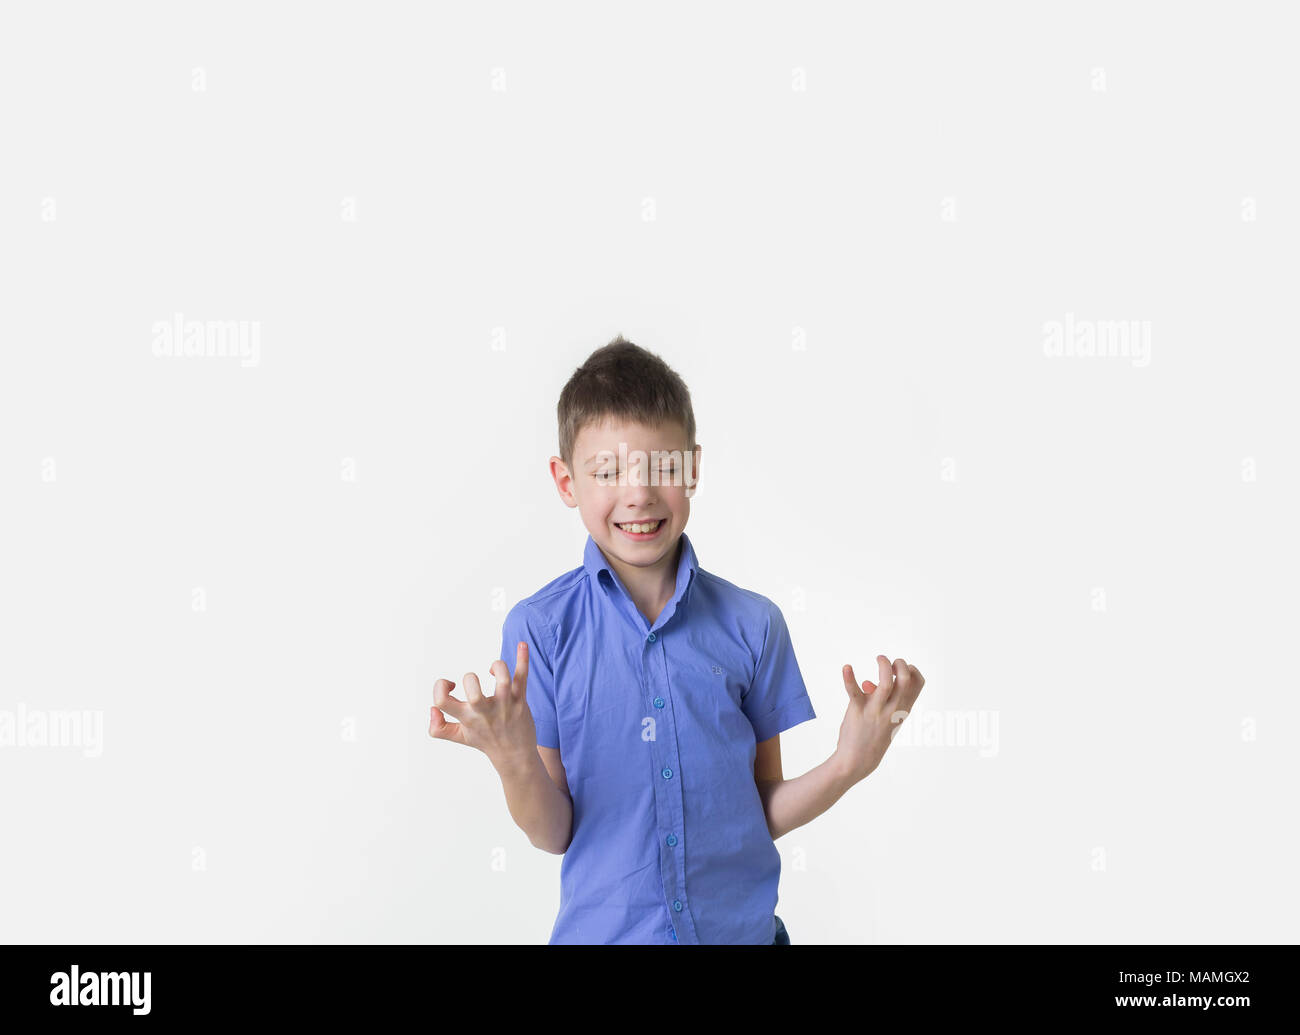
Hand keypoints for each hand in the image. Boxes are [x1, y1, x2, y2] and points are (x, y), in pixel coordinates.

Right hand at [429, 641, 539, 770]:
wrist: (515, 756)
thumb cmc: (485, 741)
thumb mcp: (459, 738)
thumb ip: (438, 728)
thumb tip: (432, 709)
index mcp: (467, 719)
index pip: (442, 701)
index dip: (439, 687)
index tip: (451, 685)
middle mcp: (485, 712)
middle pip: (474, 691)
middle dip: (469, 679)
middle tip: (474, 683)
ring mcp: (504, 705)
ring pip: (503, 680)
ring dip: (498, 667)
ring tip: (494, 669)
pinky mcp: (520, 700)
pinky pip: (522, 677)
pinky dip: (523, 659)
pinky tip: (522, 645)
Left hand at [833, 654, 924, 783]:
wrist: (858, 760)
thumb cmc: (872, 736)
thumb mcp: (883, 717)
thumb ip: (878, 697)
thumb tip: (868, 683)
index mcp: (903, 709)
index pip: (918, 683)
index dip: (912, 670)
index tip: (900, 669)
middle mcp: (893, 709)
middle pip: (905, 680)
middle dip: (901, 664)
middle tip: (890, 663)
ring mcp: (876, 710)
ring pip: (885, 683)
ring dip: (883, 666)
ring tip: (879, 658)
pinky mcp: (858, 711)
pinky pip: (854, 692)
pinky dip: (849, 677)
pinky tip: (846, 667)